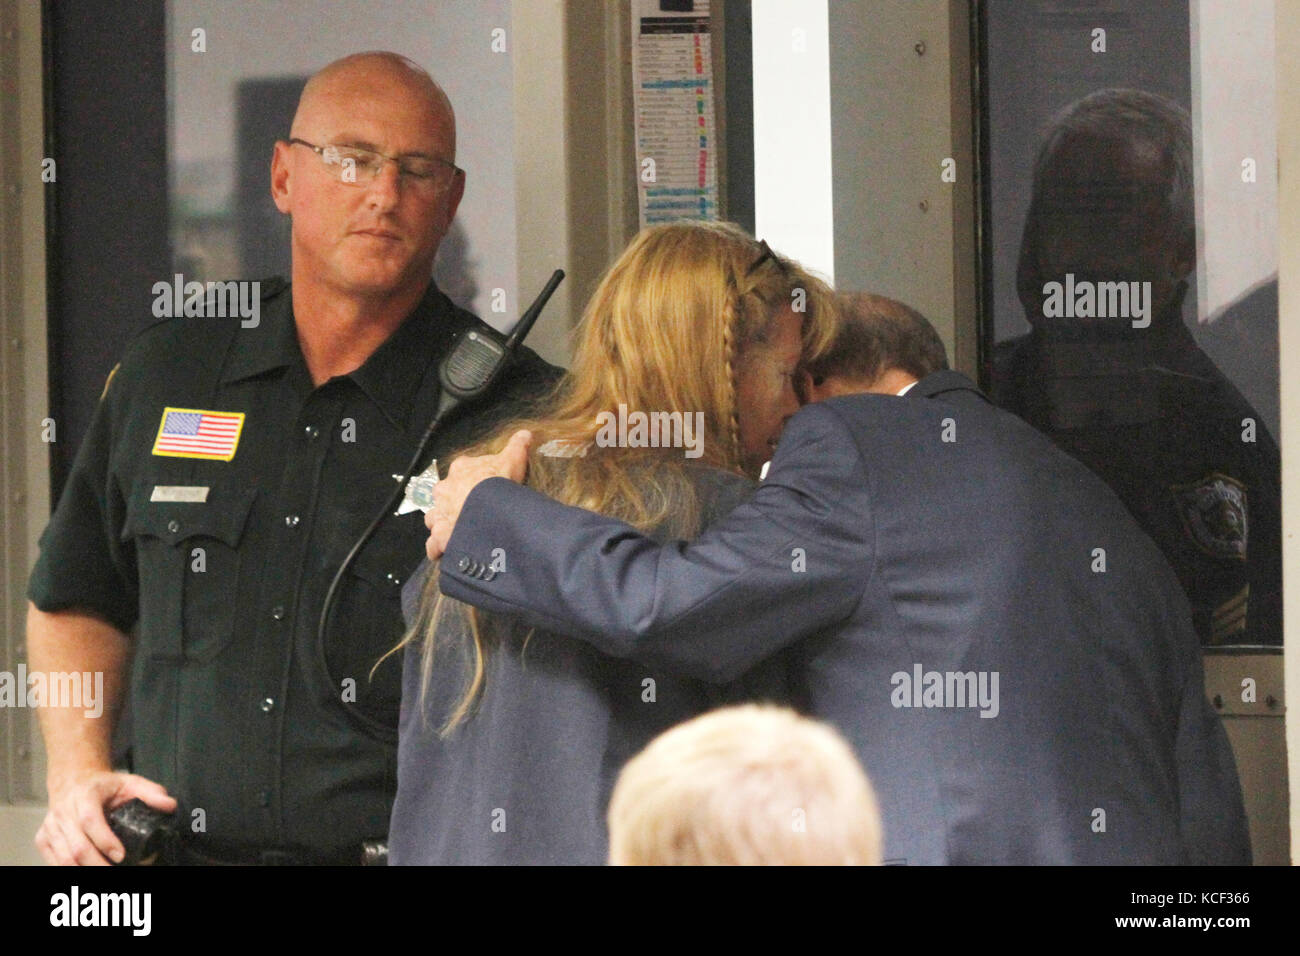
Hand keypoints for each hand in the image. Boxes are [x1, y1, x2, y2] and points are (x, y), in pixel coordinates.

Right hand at [35, 770, 176, 865]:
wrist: (73, 781)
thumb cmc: (104, 786)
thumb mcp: (130, 782)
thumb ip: (151, 792)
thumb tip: (170, 805)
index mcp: (85, 795)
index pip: (90, 820)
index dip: (104, 840)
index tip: (121, 855)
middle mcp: (63, 811)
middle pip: (77, 846)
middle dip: (97, 864)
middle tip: (117, 872)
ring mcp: (51, 826)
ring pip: (64, 858)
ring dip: (84, 871)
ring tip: (105, 873)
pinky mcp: (43, 839)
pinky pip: (53, 861)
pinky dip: (69, 870)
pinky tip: (87, 871)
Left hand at [425, 429, 531, 560]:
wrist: (489, 509)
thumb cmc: (498, 483)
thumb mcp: (512, 460)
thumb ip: (517, 446)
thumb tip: (526, 433)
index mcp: (460, 469)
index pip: (460, 471)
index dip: (470, 479)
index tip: (481, 487)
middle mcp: (444, 490)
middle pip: (444, 495)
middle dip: (453, 502)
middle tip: (470, 511)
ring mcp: (439, 513)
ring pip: (435, 518)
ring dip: (443, 524)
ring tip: (458, 531)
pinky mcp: (439, 535)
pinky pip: (434, 544)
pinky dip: (438, 549)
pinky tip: (448, 552)